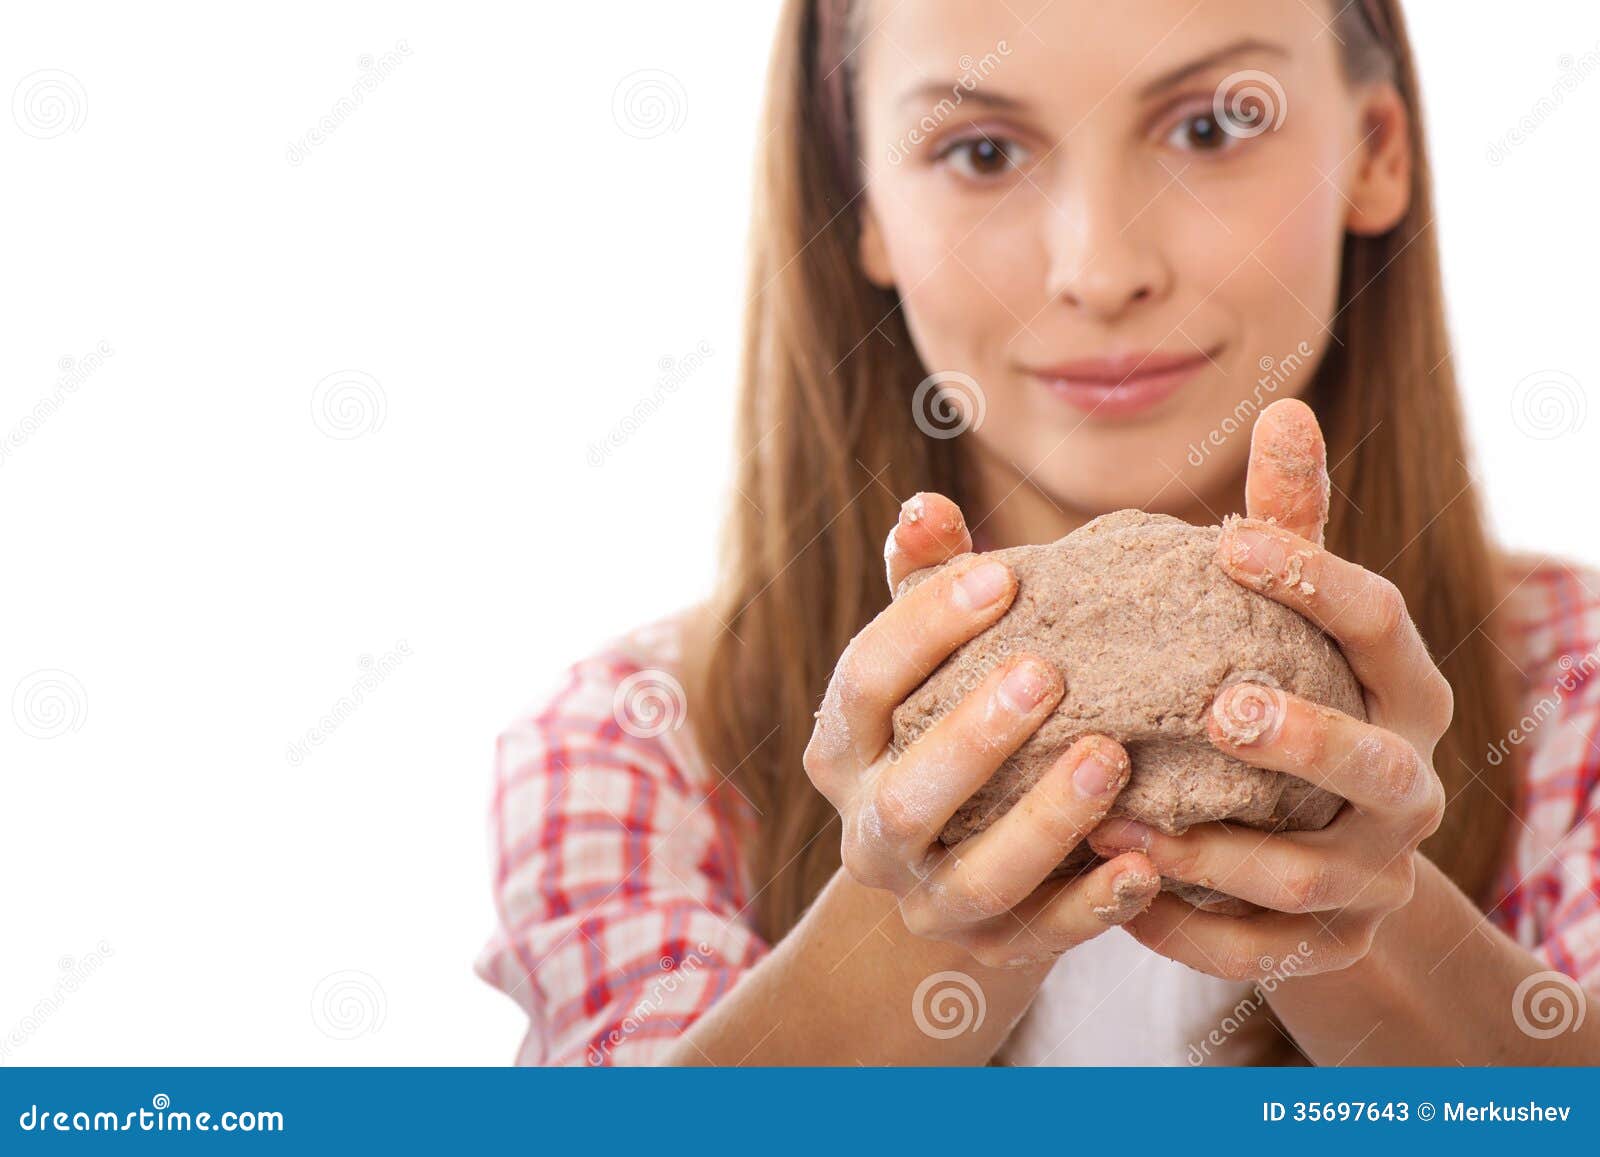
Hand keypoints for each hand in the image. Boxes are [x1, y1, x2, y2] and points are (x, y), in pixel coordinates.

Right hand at [803, 492, 1160, 968]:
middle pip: (907, 796)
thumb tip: (922, 506)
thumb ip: (926, 586)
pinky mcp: (993, 951)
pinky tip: (1149, 864)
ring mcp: (929, 902)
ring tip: (1110, 756)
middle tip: (1047, 672)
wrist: (961, 870)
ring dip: (1044, 820)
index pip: (863, 683)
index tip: (1006, 572)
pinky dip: (1095, 904)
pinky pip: (1045, 938)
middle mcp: (870, 833)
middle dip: (975, 736)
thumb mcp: (931, 662)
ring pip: (975, 877)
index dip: (925, 627)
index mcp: (843, 749)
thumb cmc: (952, 727)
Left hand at [1088, 399, 1450, 980]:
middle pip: (1372, 762)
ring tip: (1118, 820)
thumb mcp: (1287, 623)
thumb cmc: (1284, 702)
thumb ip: (1283, 529)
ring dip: (1214, 848)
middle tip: (1216, 705)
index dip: (1314, 577)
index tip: (1222, 534)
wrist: (1309, 862)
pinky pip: (1258, 950)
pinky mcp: (1329, 947)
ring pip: (1308, 873)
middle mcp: (1405, 781)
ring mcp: (1375, 875)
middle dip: (1300, 737)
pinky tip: (1116, 896)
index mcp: (1398, 689)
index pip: (1381, 623)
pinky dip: (1188, 928)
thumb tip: (1287, 403)